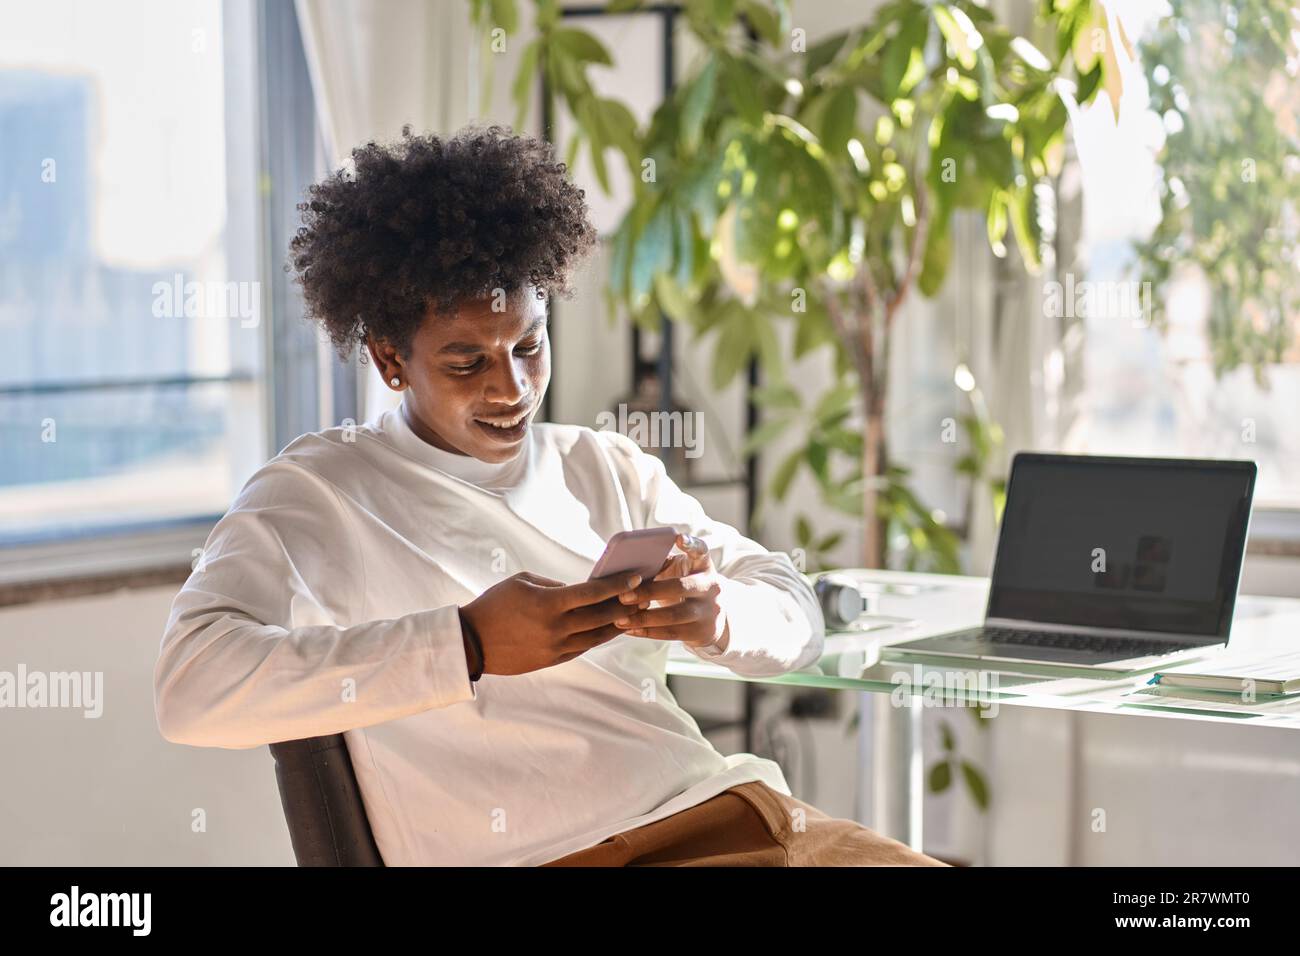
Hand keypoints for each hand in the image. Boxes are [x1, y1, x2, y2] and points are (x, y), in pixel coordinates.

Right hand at [459, 571, 641, 676]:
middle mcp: (557, 628)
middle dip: (626, 605)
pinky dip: (599, 638)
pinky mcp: (552, 660)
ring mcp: (556, 647)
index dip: (618, 585)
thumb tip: (579, 590)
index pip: (593, 593)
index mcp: (549, 603)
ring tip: (633, 614)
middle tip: (644, 595)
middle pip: (602, 616)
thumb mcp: (523, 581)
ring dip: (618, 625)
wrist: (471, 642)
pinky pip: (583, 648)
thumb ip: (554, 585)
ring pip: (597, 637)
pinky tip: (609, 630)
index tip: (635, 577)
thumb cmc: (495, 604)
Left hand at [613, 533, 728, 650]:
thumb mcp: (681, 571)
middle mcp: (710, 587)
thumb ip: (661, 565)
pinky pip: (671, 633)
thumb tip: (626, 565)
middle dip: (649, 592)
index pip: (702, 551)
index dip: (692, 544)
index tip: (678, 538)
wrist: (713, 618)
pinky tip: (629, 630)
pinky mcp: (701, 631)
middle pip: (680, 588)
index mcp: (703, 566)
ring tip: (620, 619)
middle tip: (623, 596)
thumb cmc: (685, 585)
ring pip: (674, 616)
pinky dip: (647, 632)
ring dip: (643, 618)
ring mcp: (708, 611)